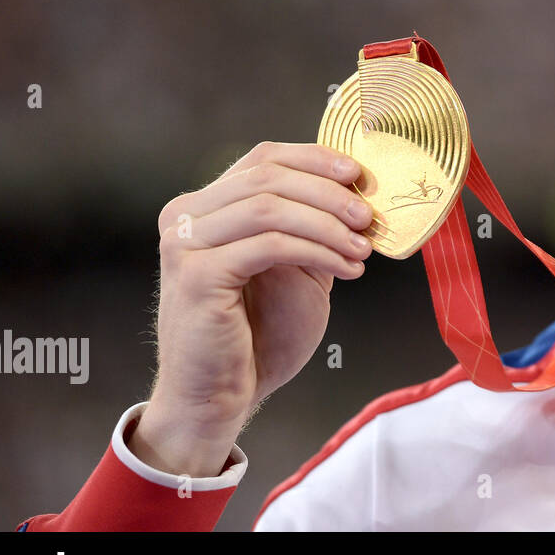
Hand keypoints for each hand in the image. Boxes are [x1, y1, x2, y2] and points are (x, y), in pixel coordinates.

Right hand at [130, 142, 372, 475]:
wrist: (221, 397)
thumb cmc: (257, 336)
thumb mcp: (294, 268)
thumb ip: (311, 227)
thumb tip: (358, 191)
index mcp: (206, 206)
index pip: (264, 157)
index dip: (316, 159)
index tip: (360, 175)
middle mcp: (186, 216)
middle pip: (268, 176)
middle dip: (329, 192)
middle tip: (369, 216)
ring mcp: (185, 243)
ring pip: (270, 208)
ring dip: (328, 224)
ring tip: (363, 248)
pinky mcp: (197, 275)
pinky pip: (269, 245)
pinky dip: (317, 251)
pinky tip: (347, 268)